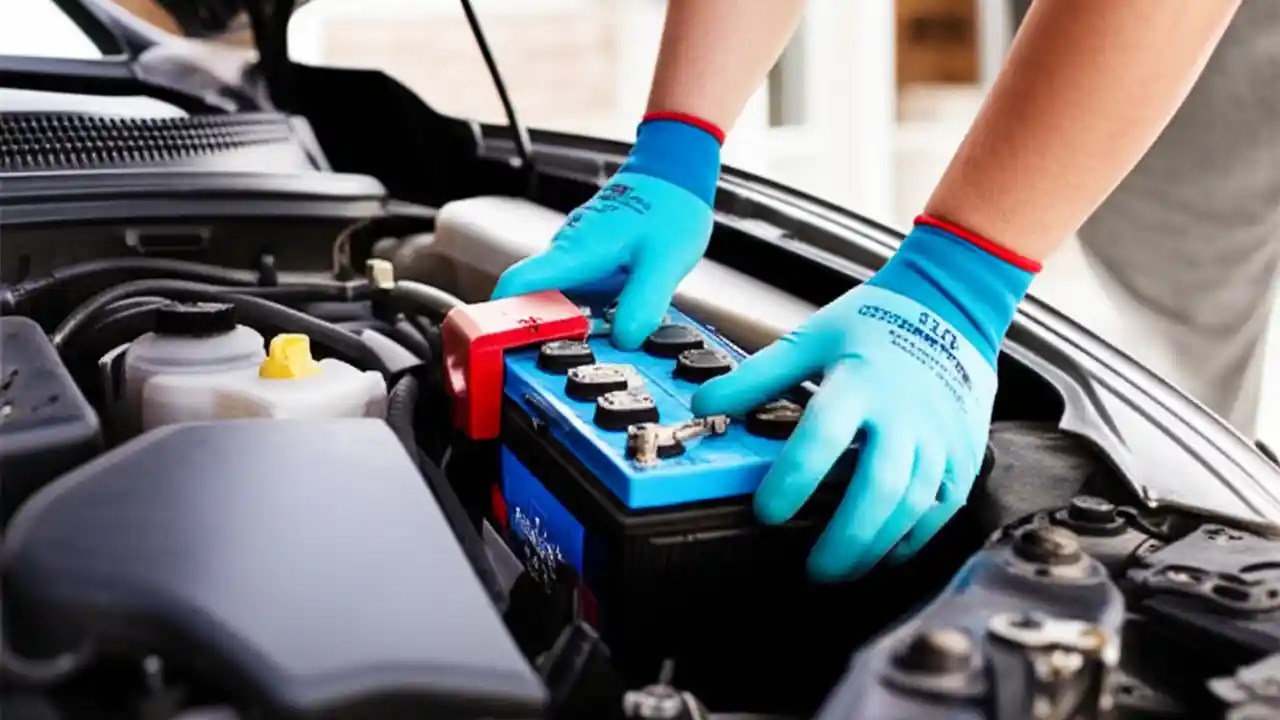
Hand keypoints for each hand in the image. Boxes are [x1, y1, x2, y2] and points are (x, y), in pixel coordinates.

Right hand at [492, 115, 721, 349]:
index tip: (504, 349)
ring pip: (558, 296)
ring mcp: (576, 251)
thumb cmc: (669, 207)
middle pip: (534, 299)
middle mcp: (567, 250)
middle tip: (569, 364)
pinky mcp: (590, 254)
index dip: (502, 320)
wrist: (677, 169)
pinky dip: (587, 310)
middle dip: (545, 334)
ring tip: (597, 348)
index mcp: (575, 252)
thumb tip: (624, 340)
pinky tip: (613, 322)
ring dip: (570, 323)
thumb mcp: (665, 263)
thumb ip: (643, 304)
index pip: (516, 286)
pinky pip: (577, 289)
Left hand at [692, 218, 1037, 580]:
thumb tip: (704, 406)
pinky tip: (884, 556)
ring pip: (912, 505)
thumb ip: (758, 377)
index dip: (793, 479)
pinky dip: (913, 539)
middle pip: (878, 486)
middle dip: (845, 536)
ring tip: (841, 570)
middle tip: (812, 569)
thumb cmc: (872, 327)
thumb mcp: (811, 338)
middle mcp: (903, 413)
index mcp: (859, 382)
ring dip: (875, 545)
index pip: (822, 436)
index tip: (767, 512)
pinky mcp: (962, 454)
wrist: (950, 310)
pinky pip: (942, 508)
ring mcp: (939, 436)